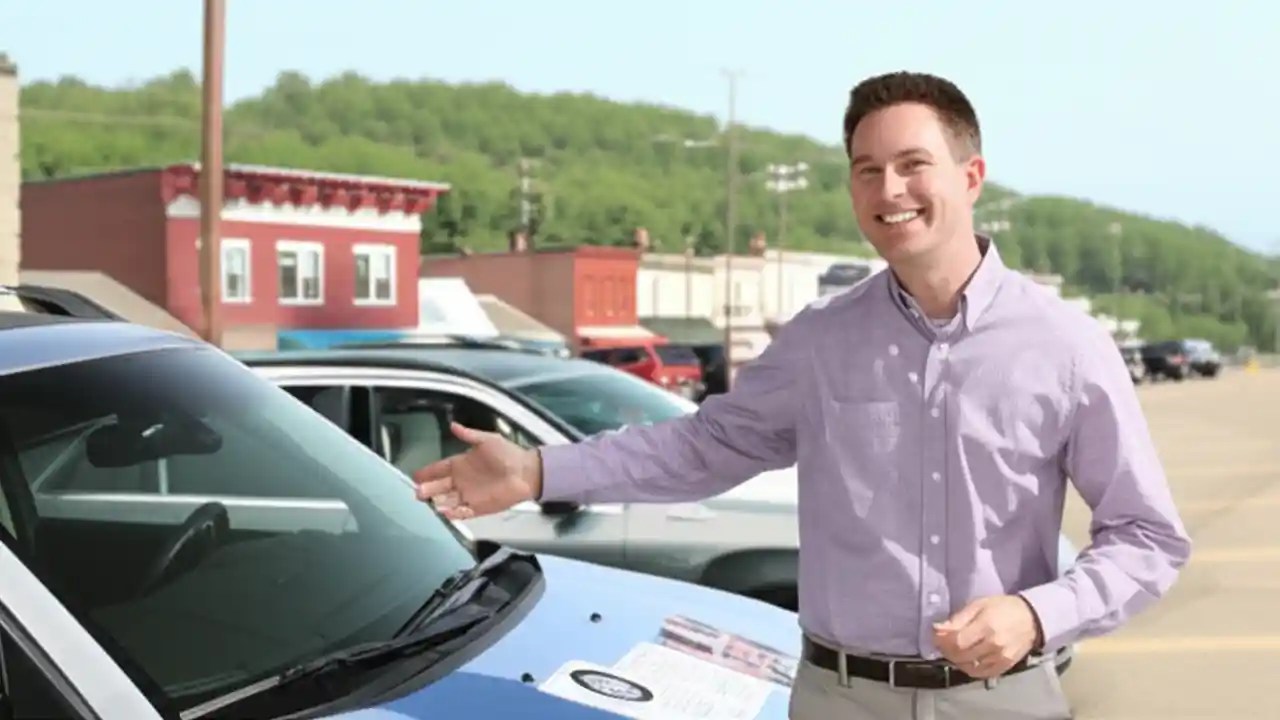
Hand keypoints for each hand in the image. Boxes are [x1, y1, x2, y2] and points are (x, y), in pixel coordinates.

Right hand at [412, 422, 541, 519]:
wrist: (526, 472)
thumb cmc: (508, 454)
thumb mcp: (487, 440)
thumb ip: (469, 435)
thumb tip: (453, 425)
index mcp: (462, 464)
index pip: (440, 469)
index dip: (428, 472)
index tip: (415, 475)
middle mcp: (462, 480)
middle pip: (439, 486)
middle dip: (427, 489)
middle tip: (417, 491)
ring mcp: (469, 495)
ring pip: (447, 500)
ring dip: (437, 502)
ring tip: (427, 502)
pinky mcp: (478, 507)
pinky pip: (462, 512)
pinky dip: (453, 513)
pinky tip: (444, 512)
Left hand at [932, 595, 1040, 678]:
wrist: (1032, 618)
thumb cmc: (1003, 607)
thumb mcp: (978, 604)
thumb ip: (958, 619)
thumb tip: (938, 629)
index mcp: (986, 626)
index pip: (957, 642)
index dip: (941, 641)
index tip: (935, 635)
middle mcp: (994, 645)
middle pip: (961, 656)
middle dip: (946, 650)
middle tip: (941, 642)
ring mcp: (1000, 658)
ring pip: (969, 667)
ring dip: (956, 660)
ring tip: (953, 649)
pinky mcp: (1005, 667)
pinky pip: (981, 674)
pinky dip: (969, 668)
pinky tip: (966, 659)